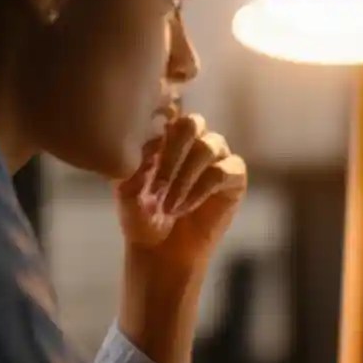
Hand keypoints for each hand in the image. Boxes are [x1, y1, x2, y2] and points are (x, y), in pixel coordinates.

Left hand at [116, 112, 247, 267]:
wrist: (162, 252)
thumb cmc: (142, 218)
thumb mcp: (127, 192)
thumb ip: (133, 167)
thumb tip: (149, 147)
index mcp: (166, 135)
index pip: (168, 110)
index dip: (159, 121)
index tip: (146, 151)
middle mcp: (194, 141)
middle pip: (191, 123)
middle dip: (173, 152)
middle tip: (157, 184)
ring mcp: (217, 157)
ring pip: (209, 145)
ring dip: (185, 176)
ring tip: (168, 205)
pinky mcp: (234, 178)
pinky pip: (223, 171)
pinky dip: (201, 189)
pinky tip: (184, 207)